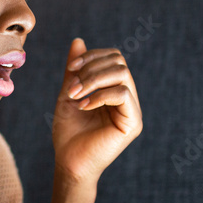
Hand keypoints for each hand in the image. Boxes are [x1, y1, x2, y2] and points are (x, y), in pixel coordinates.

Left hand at [51, 38, 142, 184]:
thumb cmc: (69, 131)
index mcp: (114, 88)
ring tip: (75, 95)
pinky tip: (84, 106)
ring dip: (94, 80)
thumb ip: (76, 69)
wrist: (69, 162)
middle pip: (119, 62)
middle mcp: (127, 97)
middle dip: (92, 68)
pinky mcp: (133, 123)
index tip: (71, 68)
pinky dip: (100, 95)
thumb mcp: (69, 93)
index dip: (93, 56)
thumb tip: (78, 40)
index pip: (113, 57)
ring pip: (122, 74)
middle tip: (71, 86)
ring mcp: (132, 110)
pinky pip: (122, 94)